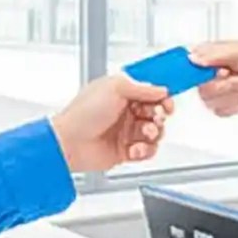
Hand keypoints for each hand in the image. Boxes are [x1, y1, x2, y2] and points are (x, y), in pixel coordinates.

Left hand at [49, 75, 174, 172]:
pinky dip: (146, 150)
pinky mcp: (126, 151)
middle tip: (158, 116)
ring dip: (154, 133)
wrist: (68, 143)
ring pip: (155, 133)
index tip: (168, 99)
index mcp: (122, 93)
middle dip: (161, 114)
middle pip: (156, 112)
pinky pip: (147, 151)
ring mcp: (126, 132)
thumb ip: (142, 87)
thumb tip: (161, 89)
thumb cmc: (83, 113)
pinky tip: (136, 148)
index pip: (150, 91)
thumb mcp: (114, 87)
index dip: (162, 95)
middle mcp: (125, 112)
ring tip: (145, 133)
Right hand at [189, 41, 237, 116]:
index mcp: (204, 56)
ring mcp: (211, 92)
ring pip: (210, 102)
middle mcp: (204, 75)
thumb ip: (214, 55)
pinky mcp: (218, 106)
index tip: (218, 72)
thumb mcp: (236, 51)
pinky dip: (237, 102)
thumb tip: (193, 58)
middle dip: (223, 86)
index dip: (196, 73)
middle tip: (237, 77)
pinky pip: (221, 110)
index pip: (185, 66)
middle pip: (201, 89)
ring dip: (232, 93)